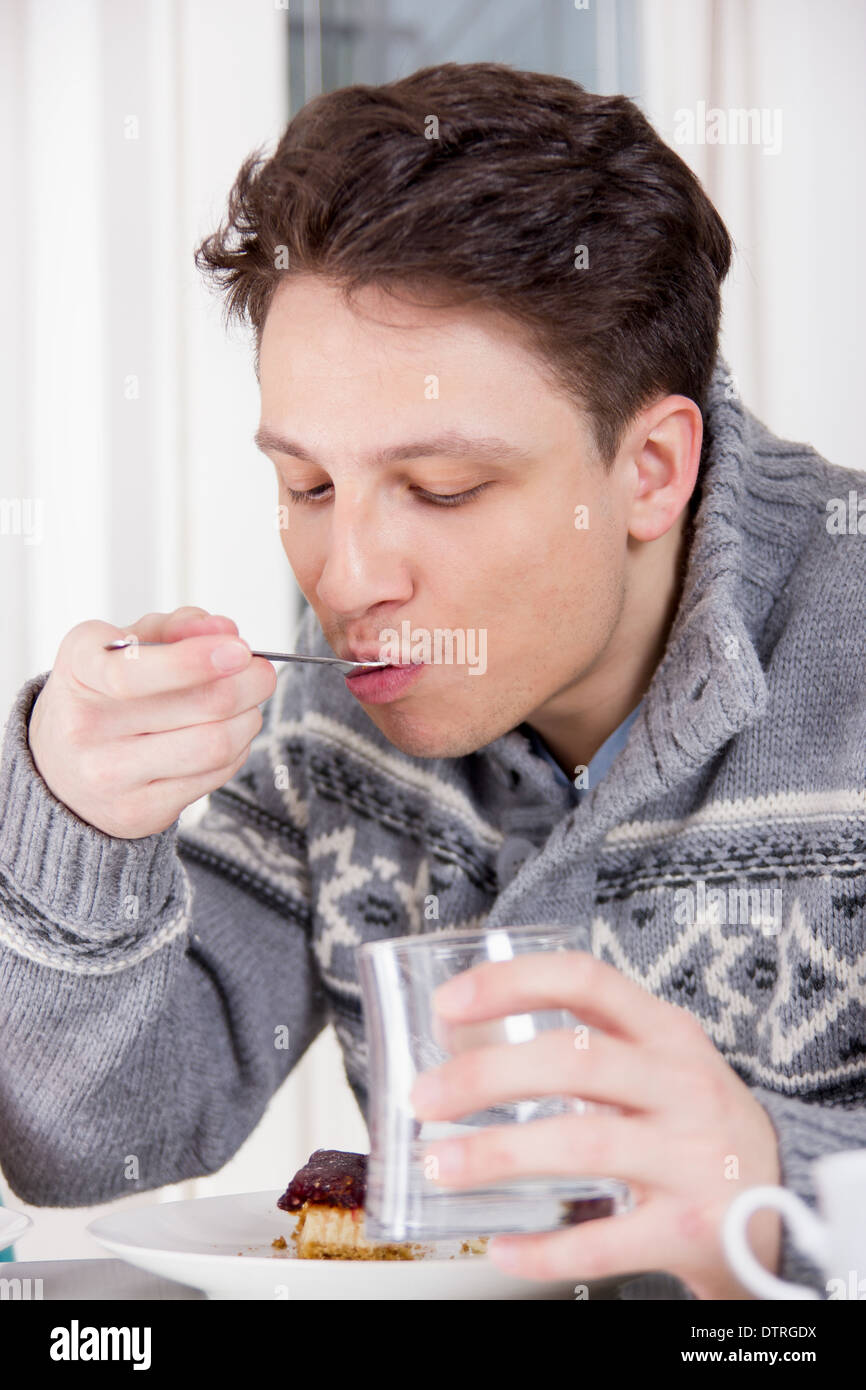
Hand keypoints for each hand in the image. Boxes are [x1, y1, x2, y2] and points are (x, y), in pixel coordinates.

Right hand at [28, 606, 276, 837]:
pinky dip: (236, 750)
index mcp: (79, 668)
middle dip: (249, 683)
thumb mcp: (128, 644)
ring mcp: (108, 775)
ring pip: (216, 744)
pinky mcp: (138, 811)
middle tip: (260, 672)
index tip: (239, 650)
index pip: (134, 672)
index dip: (195, 661)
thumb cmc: (107, 693)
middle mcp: (84, 726)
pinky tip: (226, 736)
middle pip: (201, 705)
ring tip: (247, 706)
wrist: (61, 766)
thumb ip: (177, 627)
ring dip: (249, 719)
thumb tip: (224, 630)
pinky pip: (214, 775)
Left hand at [409, 950, 782, 1298]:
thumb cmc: (692, 1122)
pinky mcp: (690, 1228)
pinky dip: (543, 1249)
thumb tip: (463, 1038)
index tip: (449, 1004)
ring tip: (441, 1163)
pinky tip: (500, 1245)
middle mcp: (682, 1084)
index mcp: (666, 1032)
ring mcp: (691, 1156)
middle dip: (486, 1076)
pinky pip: (604, 1241)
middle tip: (427, 1098)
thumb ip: (583, 1043)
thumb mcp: (657, 1062)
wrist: (782, 1203)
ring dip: (498, 1154)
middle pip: (573, 1059)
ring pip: (583, 1143)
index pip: (585, 980)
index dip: (511, 982)